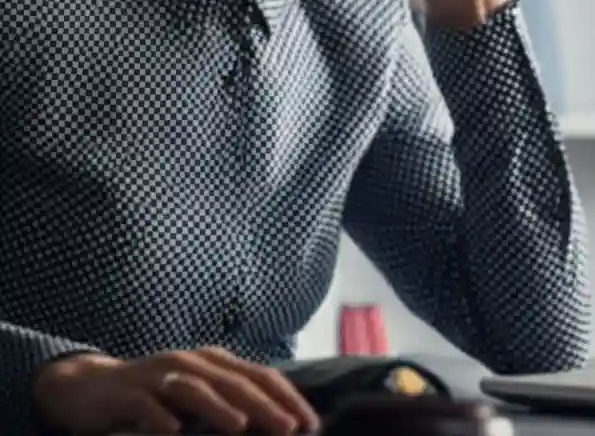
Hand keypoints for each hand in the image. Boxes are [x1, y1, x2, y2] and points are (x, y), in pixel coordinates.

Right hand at [33, 348, 321, 434]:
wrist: (89, 386)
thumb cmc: (156, 394)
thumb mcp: (199, 390)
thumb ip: (233, 400)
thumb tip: (281, 421)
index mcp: (214, 361)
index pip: (260, 376)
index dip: (287, 397)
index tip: (310, 423)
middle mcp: (190, 362)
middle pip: (233, 382)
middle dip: (263, 405)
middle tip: (288, 427)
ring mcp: (157, 375)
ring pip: (193, 389)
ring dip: (217, 407)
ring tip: (240, 426)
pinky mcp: (126, 393)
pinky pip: (145, 406)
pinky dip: (160, 419)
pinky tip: (173, 432)